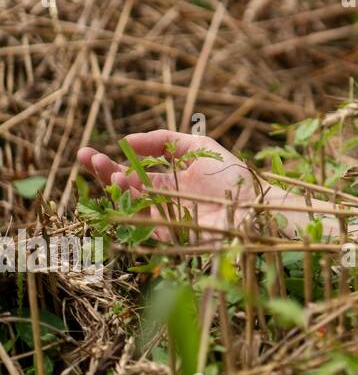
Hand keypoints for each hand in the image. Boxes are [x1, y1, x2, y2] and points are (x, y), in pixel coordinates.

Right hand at [77, 130, 263, 242]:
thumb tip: (128, 139)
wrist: (255, 206)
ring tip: (112, 171)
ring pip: (129, 203)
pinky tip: (126, 183)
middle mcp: (161, 199)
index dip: (109, 163)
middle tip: (85, 156)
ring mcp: (162, 217)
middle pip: (123, 187)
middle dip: (103, 172)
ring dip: (117, 185)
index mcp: (167, 181)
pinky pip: (142, 220)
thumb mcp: (200, 147)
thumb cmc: (232, 176)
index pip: (131, 172)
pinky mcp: (166, 234)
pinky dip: (132, 202)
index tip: (88, 152)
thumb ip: (165, 141)